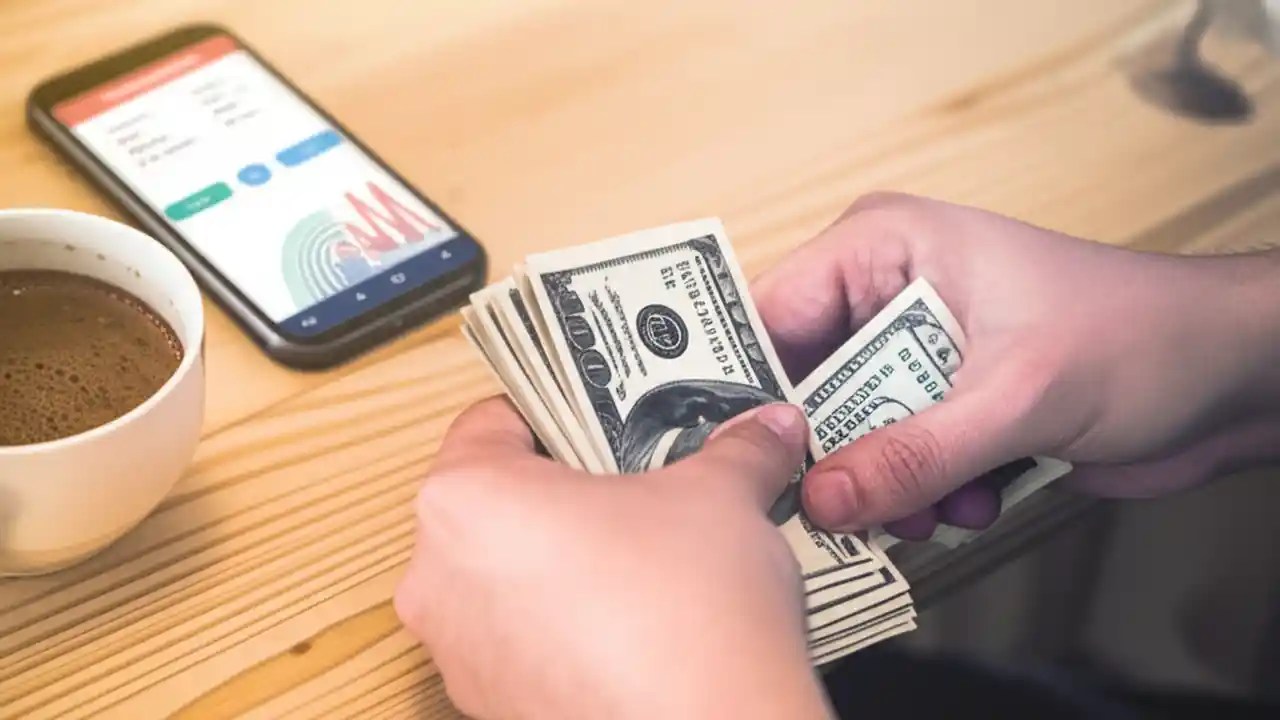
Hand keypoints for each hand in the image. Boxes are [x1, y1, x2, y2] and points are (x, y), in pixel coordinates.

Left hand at [394, 398, 832, 719]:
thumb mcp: (721, 497)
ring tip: (647, 553)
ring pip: (507, 575)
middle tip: (638, 480)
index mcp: (466, 499)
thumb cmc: (686, 616)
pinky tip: (639, 620)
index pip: (495, 420)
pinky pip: (523, 639)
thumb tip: (768, 429)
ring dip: (567, 560)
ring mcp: (461, 653)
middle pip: (498, 501)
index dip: (560, 406)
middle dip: (569, 488)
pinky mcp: (493, 707)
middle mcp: (439, 577)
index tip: (604, 412)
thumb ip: (739, 449)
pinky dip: (569, 623)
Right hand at [752, 192, 1279, 538]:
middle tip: (856, 507)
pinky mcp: (940, 400)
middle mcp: (886, 291)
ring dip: (886, 483)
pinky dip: (920, 491)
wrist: (1227, 377)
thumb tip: (822, 498)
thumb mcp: (1016, 397)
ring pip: (844, 432)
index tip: (757, 461)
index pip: (772, 313)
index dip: (757, 389)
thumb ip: (913, 452)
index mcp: (885, 245)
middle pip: (804, 384)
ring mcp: (913, 349)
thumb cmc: (1142, 337)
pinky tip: (974, 497)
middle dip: (835, 454)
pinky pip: (889, 456)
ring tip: (942, 501)